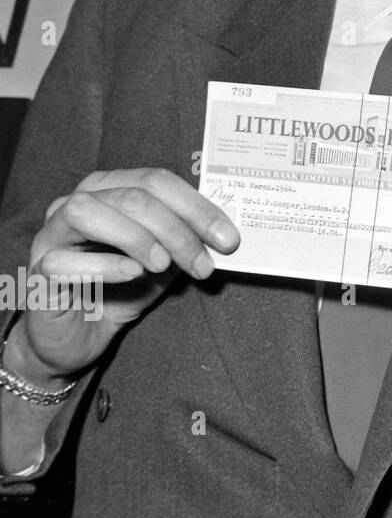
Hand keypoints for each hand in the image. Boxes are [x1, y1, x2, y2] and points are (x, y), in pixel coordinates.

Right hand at [20, 168, 239, 382]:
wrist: (81, 337)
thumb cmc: (123, 290)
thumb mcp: (166, 262)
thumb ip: (187, 241)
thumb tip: (225, 234)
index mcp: (109, 190)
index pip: (156, 181)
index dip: (196, 207)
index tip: (228, 239)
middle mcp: (77, 203)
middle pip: (131, 196)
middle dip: (176, 230)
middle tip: (203, 264)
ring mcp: (52, 235)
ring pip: (88, 212)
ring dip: (136, 238)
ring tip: (163, 266)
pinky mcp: (38, 271)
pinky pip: (63, 260)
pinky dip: (104, 265)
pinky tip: (132, 275)